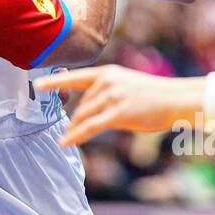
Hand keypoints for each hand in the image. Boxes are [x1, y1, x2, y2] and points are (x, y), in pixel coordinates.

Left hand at [35, 65, 192, 144]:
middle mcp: (107, 81)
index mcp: (107, 73)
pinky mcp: (118, 113)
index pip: (75, 77)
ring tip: (67, 139)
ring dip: (74, 129)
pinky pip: (90, 126)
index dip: (55, 81)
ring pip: (83, 116)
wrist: (176, 99)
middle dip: (75, 120)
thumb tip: (88, 108)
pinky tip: (66, 142)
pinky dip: (76, 135)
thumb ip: (107, 91)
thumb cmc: (154, 95)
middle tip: (70, 131)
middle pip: (81, 105)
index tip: (37, 85)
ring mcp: (112, 96)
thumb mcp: (126, 84)